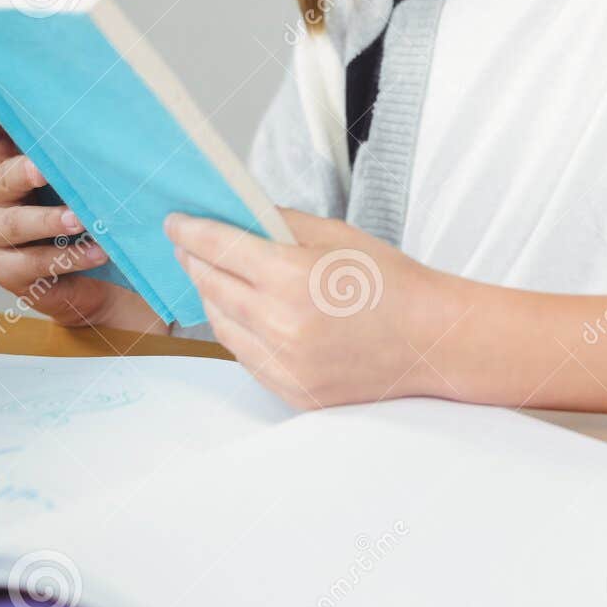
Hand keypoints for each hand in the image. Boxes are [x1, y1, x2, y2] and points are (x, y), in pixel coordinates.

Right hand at [0, 100, 166, 334]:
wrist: (92, 278)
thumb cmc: (85, 221)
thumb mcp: (81, 187)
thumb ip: (80, 163)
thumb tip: (109, 132)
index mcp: (9, 170)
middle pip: (2, 181)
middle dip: (24, 174)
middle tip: (43, 169)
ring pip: (17, 224)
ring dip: (49, 221)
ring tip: (79, 220)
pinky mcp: (5, 270)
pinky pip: (36, 262)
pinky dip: (69, 258)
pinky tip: (97, 253)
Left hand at [163, 208, 451, 408]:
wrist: (431, 340)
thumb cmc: (392, 283)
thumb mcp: (336, 235)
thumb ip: (281, 224)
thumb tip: (240, 216)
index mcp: (291, 277)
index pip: (219, 248)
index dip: (190, 232)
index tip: (175, 223)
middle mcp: (281, 325)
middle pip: (211, 287)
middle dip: (194, 261)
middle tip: (186, 245)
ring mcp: (285, 364)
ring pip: (221, 326)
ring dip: (209, 298)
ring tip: (210, 277)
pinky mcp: (291, 391)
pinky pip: (246, 357)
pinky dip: (236, 332)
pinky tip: (239, 313)